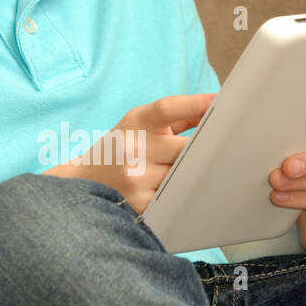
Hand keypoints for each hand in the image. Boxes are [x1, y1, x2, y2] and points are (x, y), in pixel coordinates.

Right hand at [61, 93, 216, 213]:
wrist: (85, 180)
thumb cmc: (121, 146)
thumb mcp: (140, 122)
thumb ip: (178, 116)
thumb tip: (216, 108)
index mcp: (136, 123)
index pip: (166, 108)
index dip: (194, 104)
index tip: (218, 101)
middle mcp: (133, 148)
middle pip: (185, 148)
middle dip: (201, 150)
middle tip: (219, 151)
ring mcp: (136, 178)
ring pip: (184, 175)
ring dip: (193, 174)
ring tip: (195, 172)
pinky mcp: (140, 203)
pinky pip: (176, 198)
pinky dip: (184, 194)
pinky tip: (184, 192)